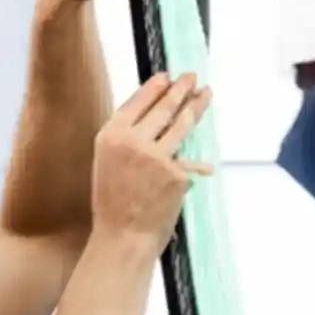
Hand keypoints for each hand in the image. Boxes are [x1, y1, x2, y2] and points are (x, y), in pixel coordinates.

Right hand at [91, 73, 213, 254]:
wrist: (123, 237)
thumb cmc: (113, 204)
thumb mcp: (107, 163)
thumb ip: (127, 140)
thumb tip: (153, 119)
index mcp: (110, 136)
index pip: (137, 101)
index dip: (155, 87)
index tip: (167, 76)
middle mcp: (132, 141)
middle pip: (163, 107)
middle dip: (181, 89)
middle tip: (192, 77)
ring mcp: (156, 157)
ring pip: (182, 125)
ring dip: (197, 106)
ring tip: (206, 94)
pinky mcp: (176, 173)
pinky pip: (191, 162)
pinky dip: (199, 166)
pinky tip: (208, 165)